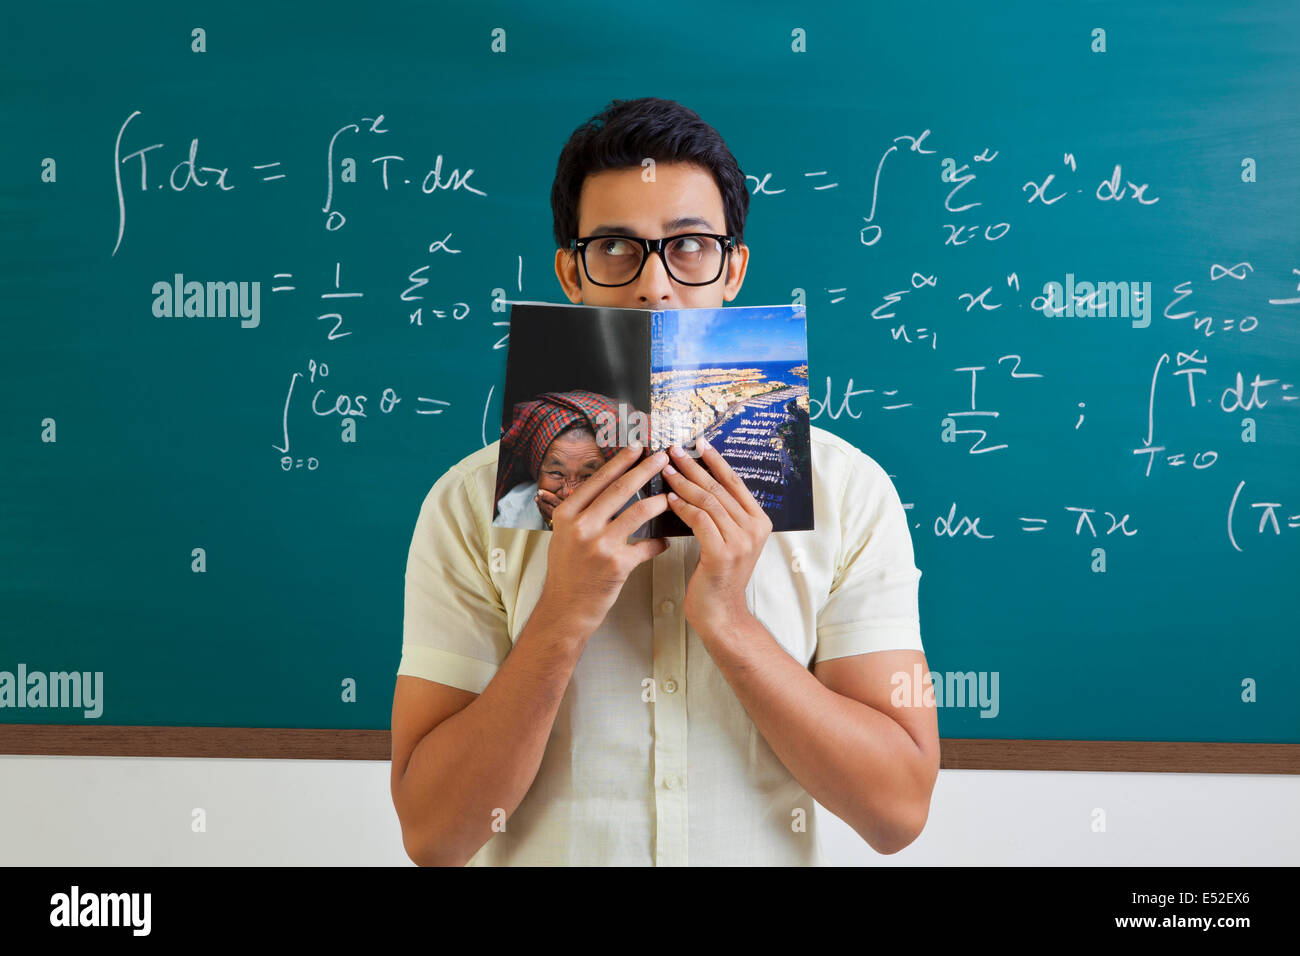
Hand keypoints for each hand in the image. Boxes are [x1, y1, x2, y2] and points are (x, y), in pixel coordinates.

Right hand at [536, 443, 671, 637]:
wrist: (565, 609)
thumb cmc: (567, 572)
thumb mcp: (563, 535)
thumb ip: (582, 513)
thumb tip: (608, 487)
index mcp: (566, 513)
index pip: (598, 479)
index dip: (621, 461)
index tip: (637, 448)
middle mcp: (582, 525)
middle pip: (621, 488)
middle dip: (646, 469)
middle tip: (663, 458)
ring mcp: (599, 544)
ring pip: (640, 511)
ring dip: (660, 502)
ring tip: (672, 497)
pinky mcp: (617, 564)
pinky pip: (648, 545)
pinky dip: (659, 542)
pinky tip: (665, 540)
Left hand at [660, 437, 771, 633]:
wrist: (721, 615)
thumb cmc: (717, 578)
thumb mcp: (727, 542)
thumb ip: (722, 516)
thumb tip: (698, 484)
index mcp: (759, 522)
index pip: (736, 483)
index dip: (716, 461)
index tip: (699, 442)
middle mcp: (754, 529)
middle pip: (720, 488)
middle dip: (694, 466)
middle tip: (674, 450)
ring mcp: (740, 541)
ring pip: (708, 501)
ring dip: (684, 483)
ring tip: (666, 470)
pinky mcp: (722, 553)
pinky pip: (699, 520)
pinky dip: (683, 506)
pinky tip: (669, 499)